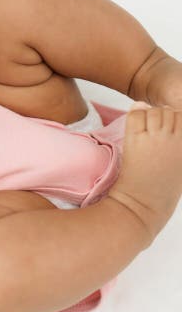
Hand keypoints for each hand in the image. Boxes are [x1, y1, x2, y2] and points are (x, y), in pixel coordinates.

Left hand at [107, 101, 181, 242]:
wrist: (143, 202)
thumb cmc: (163, 186)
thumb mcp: (180, 162)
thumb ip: (176, 137)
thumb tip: (156, 110)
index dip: (176, 119)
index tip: (170, 133)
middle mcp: (174, 138)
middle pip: (169, 111)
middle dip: (162, 117)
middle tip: (156, 136)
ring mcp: (154, 137)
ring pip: (152, 111)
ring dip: (148, 117)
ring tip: (147, 135)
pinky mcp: (135, 139)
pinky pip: (135, 114)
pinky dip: (135, 117)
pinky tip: (136, 131)